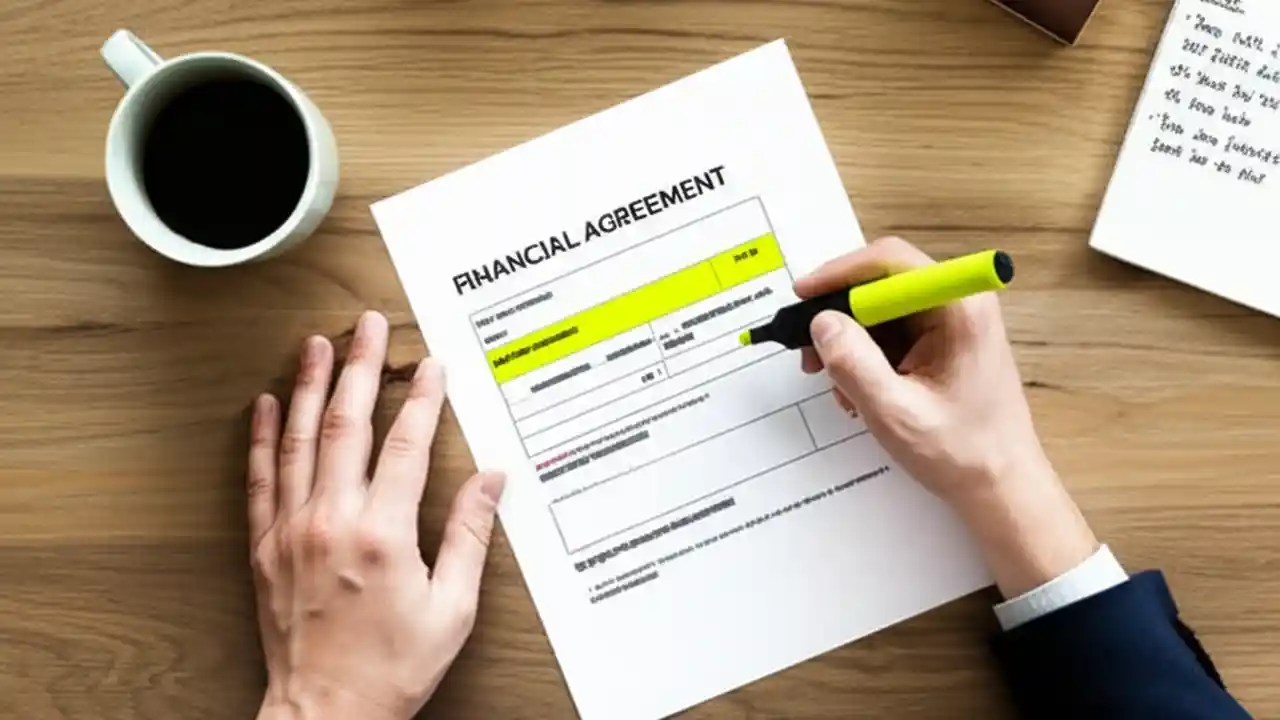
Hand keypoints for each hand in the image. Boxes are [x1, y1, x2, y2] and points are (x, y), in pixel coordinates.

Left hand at [246, 311, 504, 719]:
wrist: (325, 714)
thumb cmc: (391, 669)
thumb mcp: (451, 609)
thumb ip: (468, 537)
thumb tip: (490, 482)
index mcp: (383, 535)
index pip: (406, 446)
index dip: (422, 399)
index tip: (431, 366)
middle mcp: (332, 522)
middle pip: (348, 426)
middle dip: (361, 369)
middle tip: (368, 326)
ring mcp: (292, 531)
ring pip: (300, 441)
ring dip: (311, 387)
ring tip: (317, 345)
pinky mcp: (266, 547)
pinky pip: (261, 479)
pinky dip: (264, 438)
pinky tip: (268, 404)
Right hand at [796, 237, 1095, 597]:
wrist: (1002, 486)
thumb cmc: (964, 453)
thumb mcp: (896, 412)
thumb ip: (854, 364)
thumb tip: (822, 323)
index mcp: (959, 308)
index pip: (889, 262)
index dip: (839, 274)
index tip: (803, 297)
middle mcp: (959, 303)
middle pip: (881, 285)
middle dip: (840, 318)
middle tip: (811, 355)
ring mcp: (952, 323)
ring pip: (881, 313)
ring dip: (851, 345)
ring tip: (840, 388)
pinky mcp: (944, 342)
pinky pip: (892, 334)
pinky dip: (867, 359)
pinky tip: (860, 393)